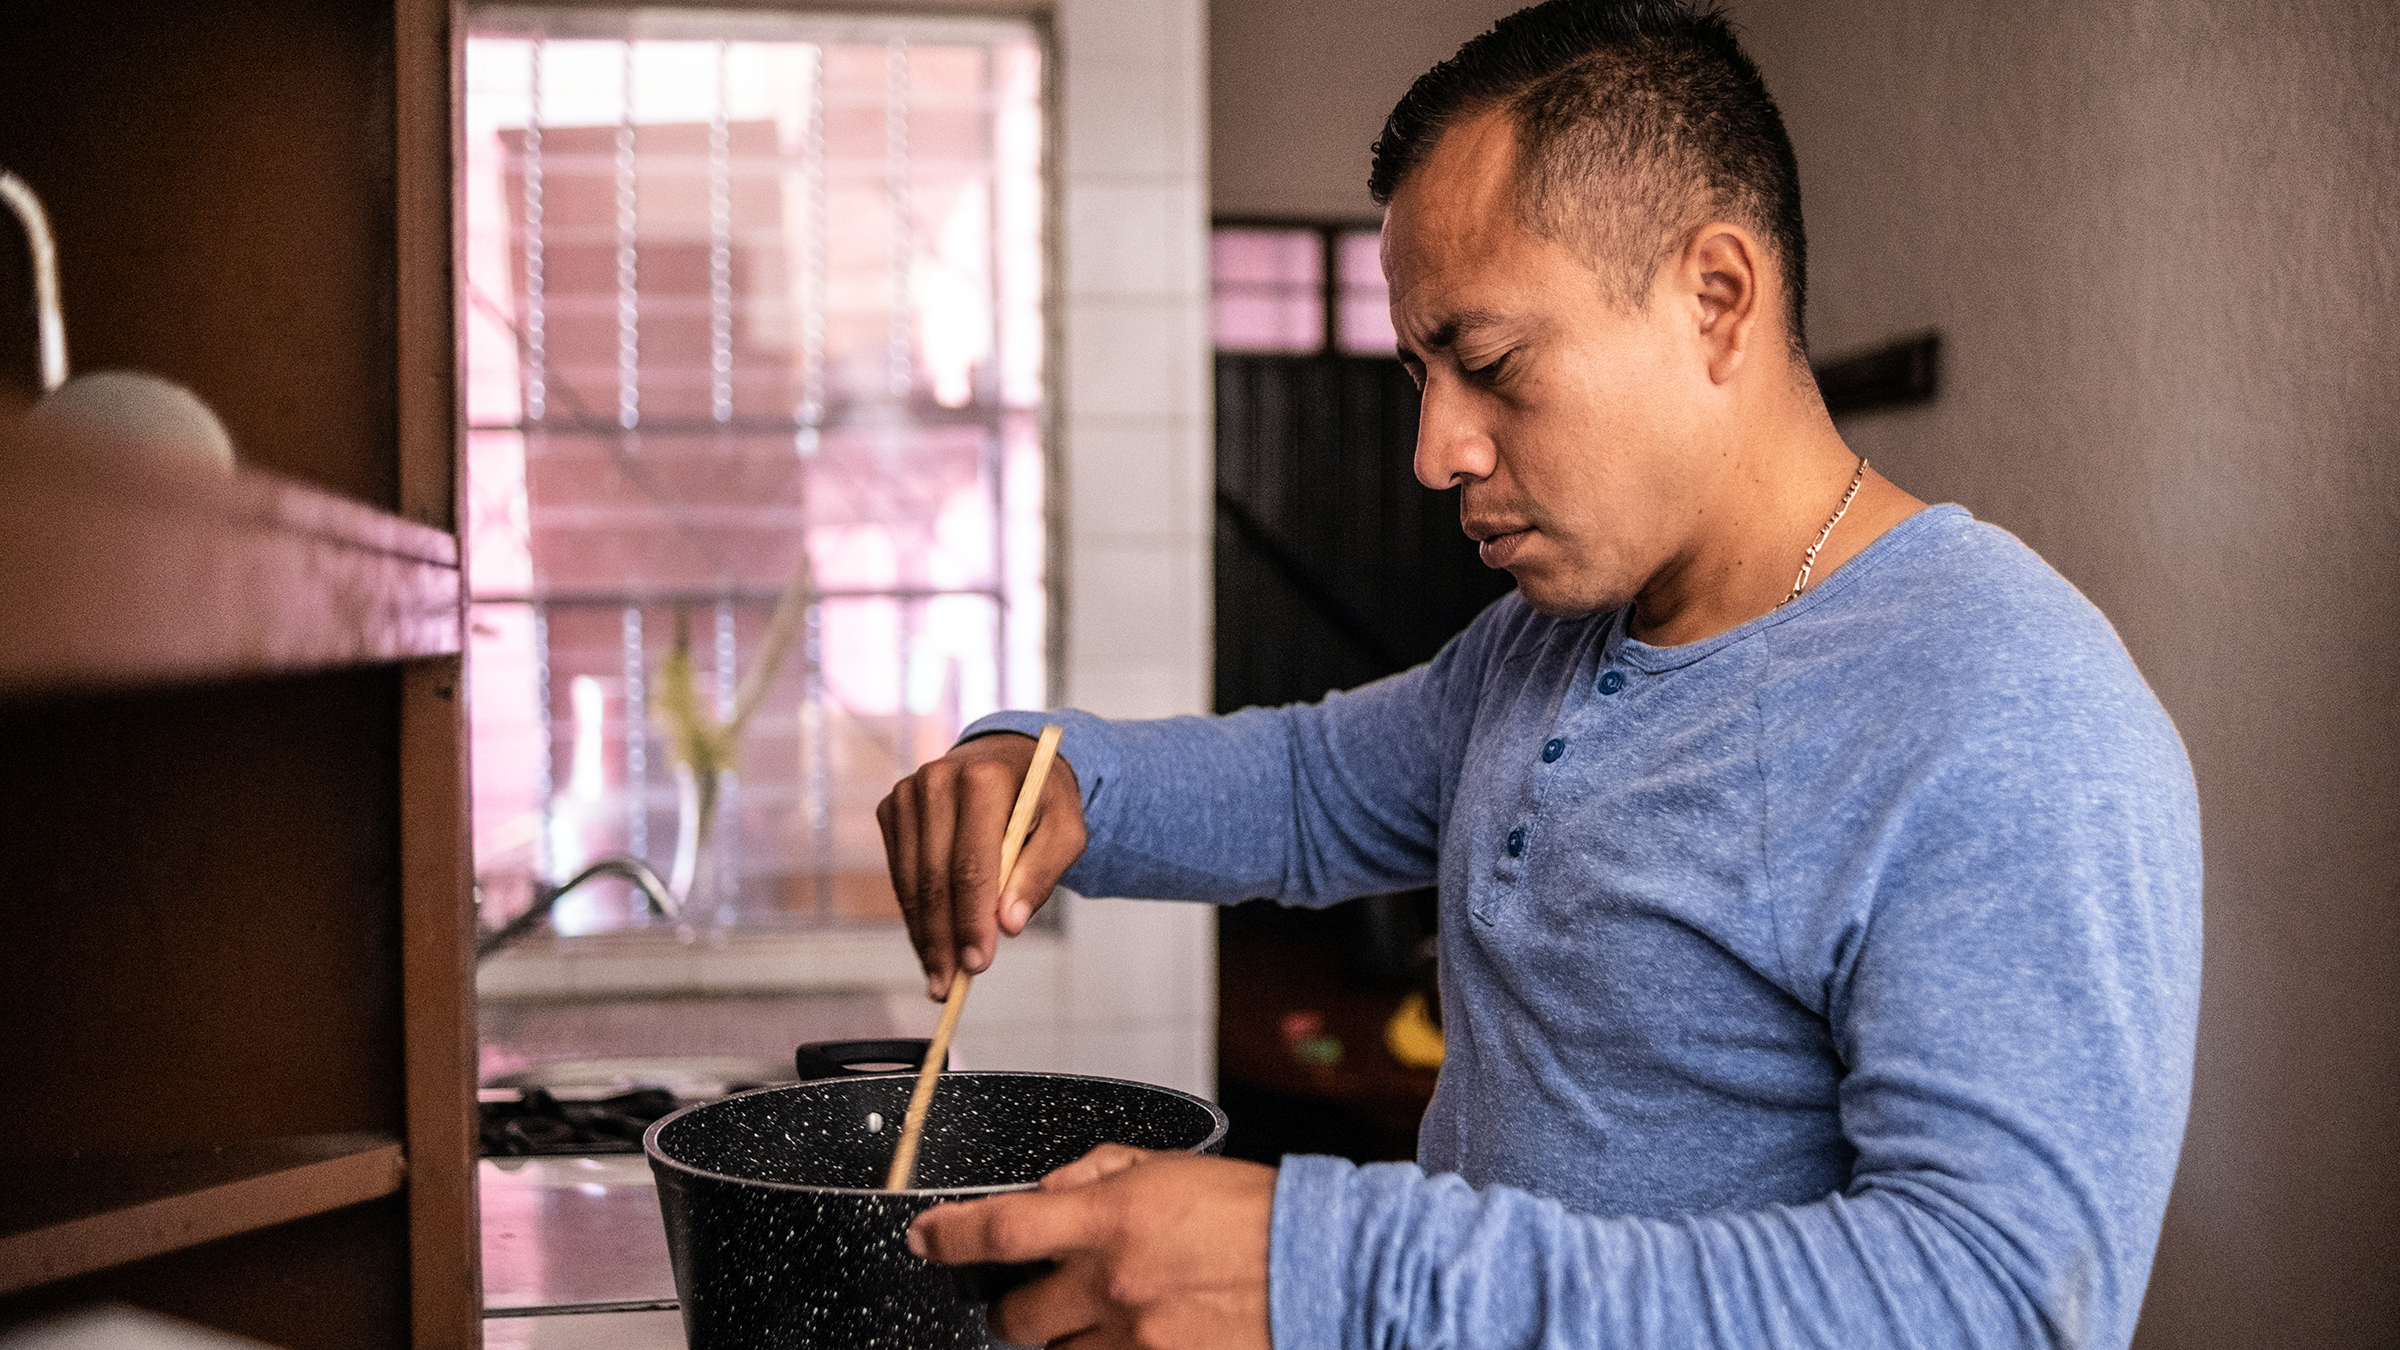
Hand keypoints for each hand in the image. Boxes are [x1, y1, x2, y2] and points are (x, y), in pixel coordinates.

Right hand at [877, 732, 1086, 998]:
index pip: (972, 864)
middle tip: (951, 985)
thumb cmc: (1042, 801)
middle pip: (934, 878)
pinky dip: (914, 913)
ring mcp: (907, 793)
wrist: (1009, 760)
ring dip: (923, 935)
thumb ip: (1041, 875)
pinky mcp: (891, 809)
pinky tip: (930, 944)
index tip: (977, 965)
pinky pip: (899, 874)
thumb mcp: (1066, 832)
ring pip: (910, 881)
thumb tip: (1008, 924)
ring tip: (939, 978)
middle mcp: (937, 779)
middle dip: (943, 938)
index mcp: (984, 779)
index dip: (972, 920)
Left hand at [908, 1145, 1275, 1349]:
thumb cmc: (1255, 1216)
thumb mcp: (1172, 1168)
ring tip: (1112, 1311)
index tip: (925, 1238)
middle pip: (1013, 1317)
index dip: (947, 1236)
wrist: (1325, 1271)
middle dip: (1015, 1306)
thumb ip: (1099, 1172)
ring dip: (1069, 1336)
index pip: (998, 1230)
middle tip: (1039, 1291)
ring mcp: (1135, 1342)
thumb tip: (1047, 1189)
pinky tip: (1139, 1331)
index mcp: (1111, 1220)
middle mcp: (1112, 1286)